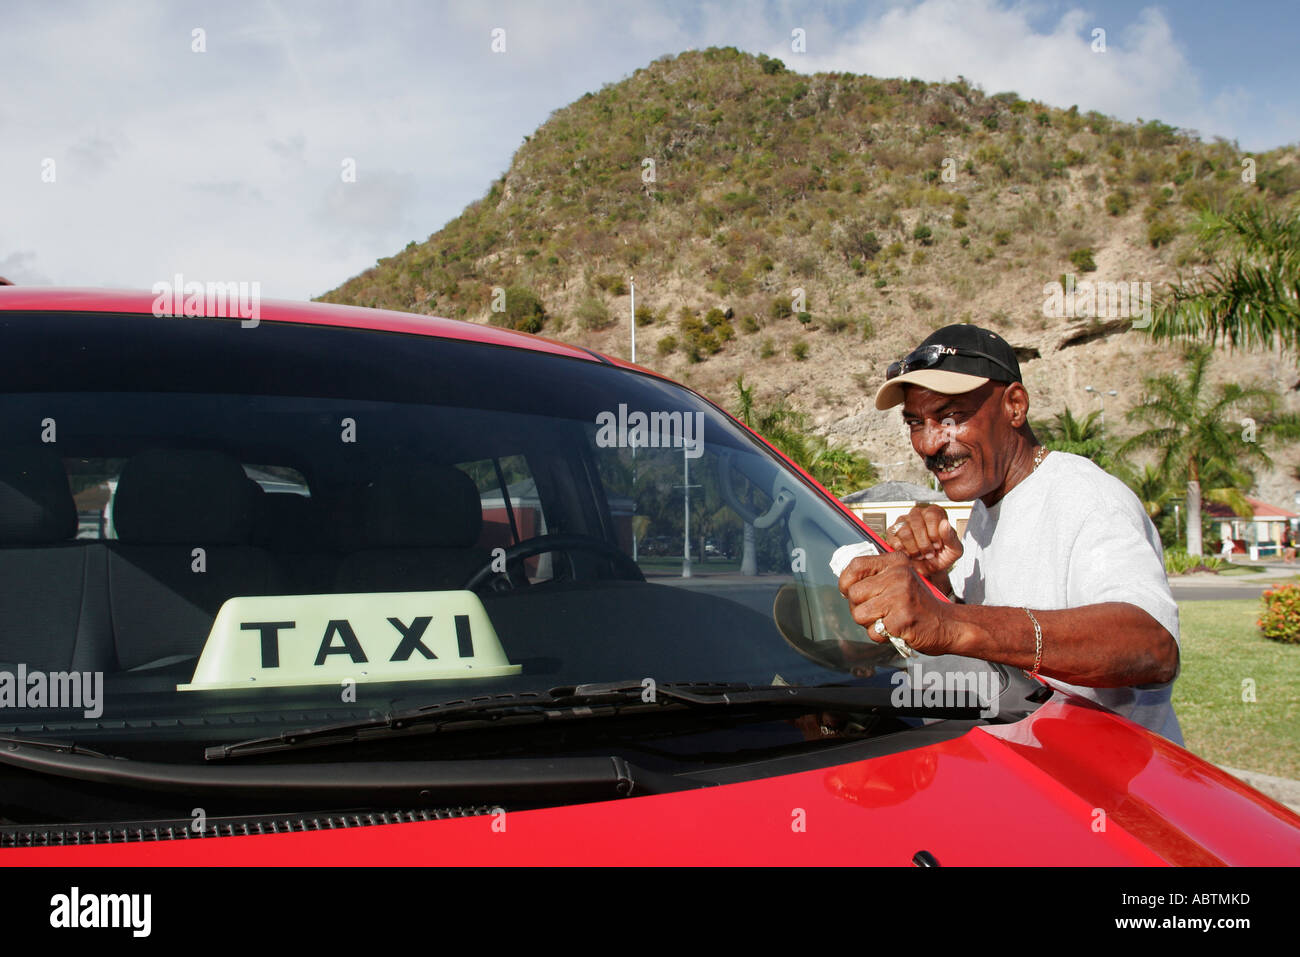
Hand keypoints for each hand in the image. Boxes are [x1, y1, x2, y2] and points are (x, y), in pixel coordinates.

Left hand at [836, 551, 961, 656]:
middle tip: (877, 612)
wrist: (948, 624)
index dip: (845, 581)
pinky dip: (881, 636)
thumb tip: (844, 584)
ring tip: (887, 620)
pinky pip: (873, 632)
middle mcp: (898, 575)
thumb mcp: (900, 579)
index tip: (849, 591)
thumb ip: (876, 577)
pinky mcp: (902, 619)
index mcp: (896, 562)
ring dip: (869, 623)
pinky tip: (896, 629)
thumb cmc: (918, 604)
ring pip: (859, 614)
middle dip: (858, 607)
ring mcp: (900, 596)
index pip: (855, 566)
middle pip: (853, 593)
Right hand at [885, 505, 961, 580]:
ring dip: (914, 549)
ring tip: (920, 554)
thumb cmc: (941, 557)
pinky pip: (895, 540)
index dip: (934, 533)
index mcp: (934, 513)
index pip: (931, 514)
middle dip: (924, 544)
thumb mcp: (954, 550)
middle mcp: (917, 514)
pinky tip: (910, 554)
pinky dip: (904, 551)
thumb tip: (945, 524)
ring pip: (904, 531)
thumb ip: (951, 537)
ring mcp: (903, 522)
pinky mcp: (892, 533)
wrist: (929, 570)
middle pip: (916, 523)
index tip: (938, 544)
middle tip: (929, 553)